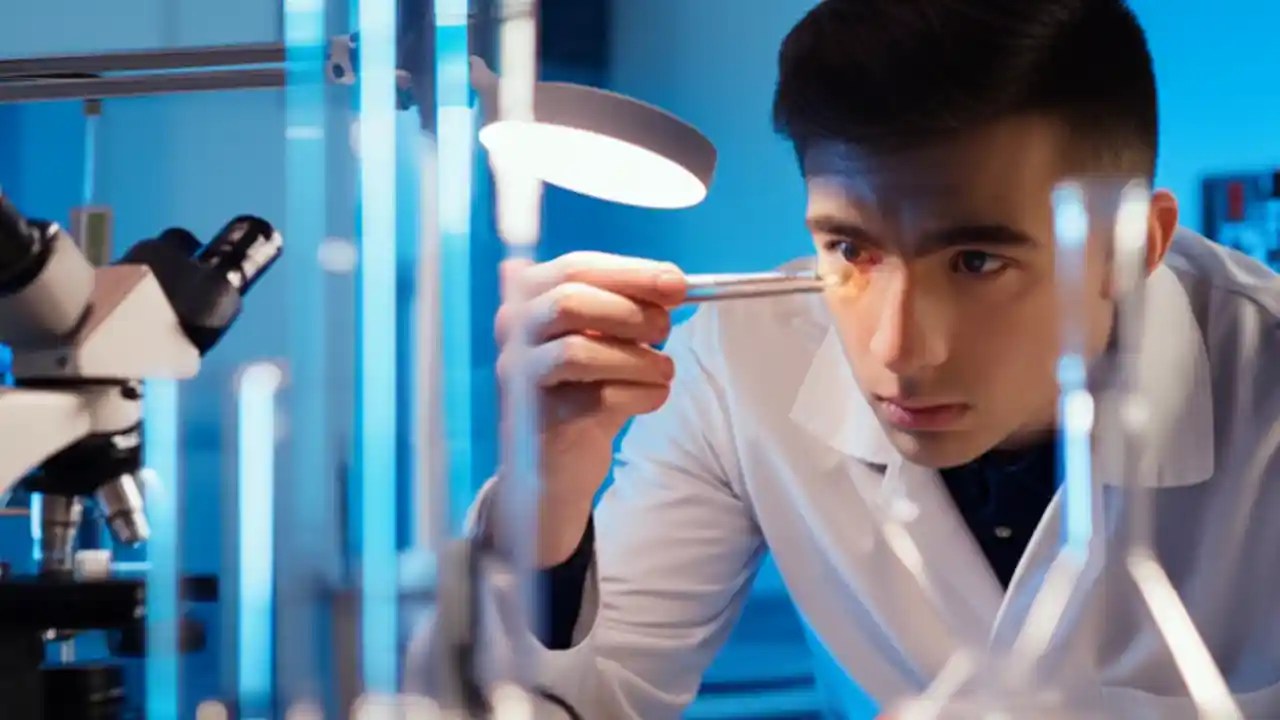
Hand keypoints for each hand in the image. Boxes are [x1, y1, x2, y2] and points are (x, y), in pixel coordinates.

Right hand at [494, 251, 686, 566]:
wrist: (557, 463)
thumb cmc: (586, 388)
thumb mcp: (606, 338)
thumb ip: (629, 306)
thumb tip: (673, 283)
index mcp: (527, 298)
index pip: (576, 267)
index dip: (631, 272)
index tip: (677, 283)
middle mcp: (512, 332)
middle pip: (568, 302)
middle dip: (630, 312)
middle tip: (665, 330)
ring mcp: (520, 377)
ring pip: (578, 351)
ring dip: (637, 359)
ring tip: (664, 371)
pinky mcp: (538, 421)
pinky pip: (596, 398)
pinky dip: (639, 394)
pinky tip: (653, 397)